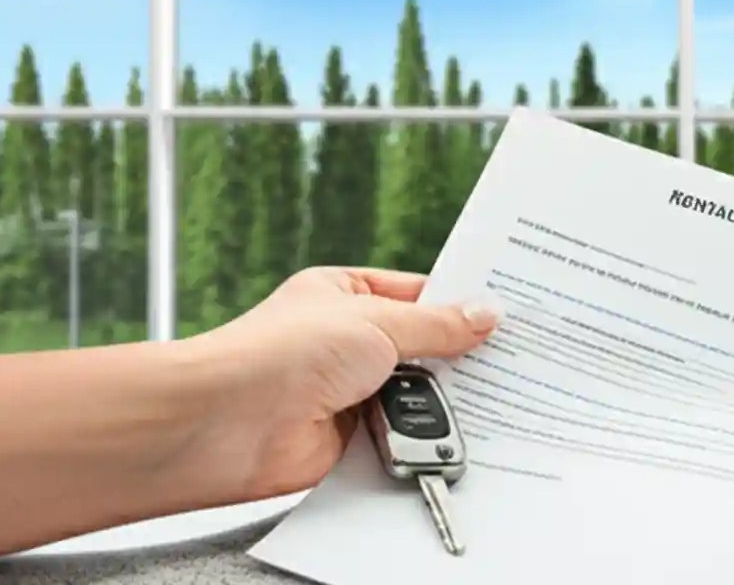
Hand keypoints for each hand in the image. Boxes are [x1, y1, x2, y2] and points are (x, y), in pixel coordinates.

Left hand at [181, 267, 501, 503]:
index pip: (417, 294)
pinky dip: (414, 439)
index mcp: (345, 294)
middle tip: (504, 360)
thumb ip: (437, 324)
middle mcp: (346, 340)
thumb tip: (484, 314)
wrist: (229, 423)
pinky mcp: (348, 437)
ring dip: (433, 402)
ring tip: (465, 400)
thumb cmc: (279, 353)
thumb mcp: (377, 320)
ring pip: (413, 396)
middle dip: (454, 359)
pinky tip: (437, 437)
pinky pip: (398, 436)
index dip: (458, 304)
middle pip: (421, 348)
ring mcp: (347, 390)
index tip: (502, 314)